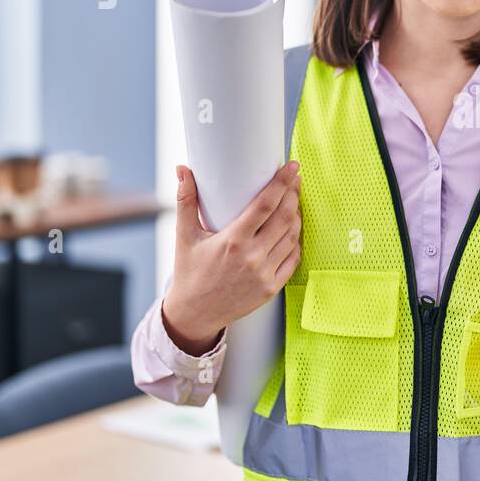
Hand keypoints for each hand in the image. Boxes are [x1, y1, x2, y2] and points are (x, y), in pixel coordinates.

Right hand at [162, 159, 301, 354]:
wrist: (194, 313)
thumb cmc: (189, 271)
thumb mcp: (184, 235)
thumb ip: (186, 200)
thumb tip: (182, 169)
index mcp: (233, 241)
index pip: (265, 205)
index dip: (282, 183)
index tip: (292, 166)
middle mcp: (252, 257)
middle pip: (284, 217)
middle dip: (293, 194)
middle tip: (295, 179)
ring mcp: (264, 274)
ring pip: (292, 236)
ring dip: (296, 215)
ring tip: (294, 200)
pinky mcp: (271, 288)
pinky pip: (293, 258)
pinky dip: (296, 241)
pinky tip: (293, 229)